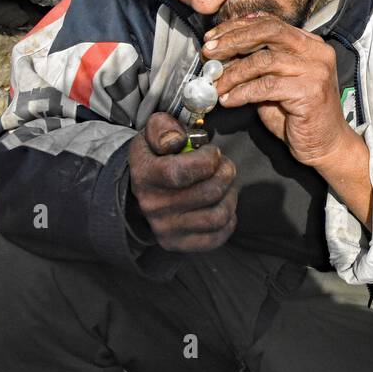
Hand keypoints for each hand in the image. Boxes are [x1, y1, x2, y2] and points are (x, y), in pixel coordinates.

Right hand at [127, 112, 238, 252]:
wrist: (141, 190)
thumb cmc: (156, 157)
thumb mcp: (153, 134)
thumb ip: (163, 127)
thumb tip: (178, 139)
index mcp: (145, 176)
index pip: (182, 172)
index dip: (208, 160)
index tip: (213, 152)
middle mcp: (153, 206)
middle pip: (209, 193)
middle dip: (227, 173)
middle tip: (225, 166)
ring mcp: (166, 229)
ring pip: (218, 217)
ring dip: (230, 196)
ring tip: (225, 185)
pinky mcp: (178, 244)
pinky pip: (217, 237)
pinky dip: (228, 220)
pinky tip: (221, 205)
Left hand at [204, 14, 353, 167]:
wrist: (325, 144)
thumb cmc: (299, 115)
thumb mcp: (274, 82)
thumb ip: (256, 65)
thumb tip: (221, 56)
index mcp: (309, 44)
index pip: (270, 23)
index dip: (238, 27)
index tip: (213, 37)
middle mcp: (316, 52)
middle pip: (268, 32)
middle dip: (233, 40)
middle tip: (209, 53)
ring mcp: (316, 71)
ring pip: (263, 60)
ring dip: (233, 73)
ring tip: (216, 85)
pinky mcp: (310, 92)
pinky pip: (266, 86)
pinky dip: (242, 93)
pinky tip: (229, 100)